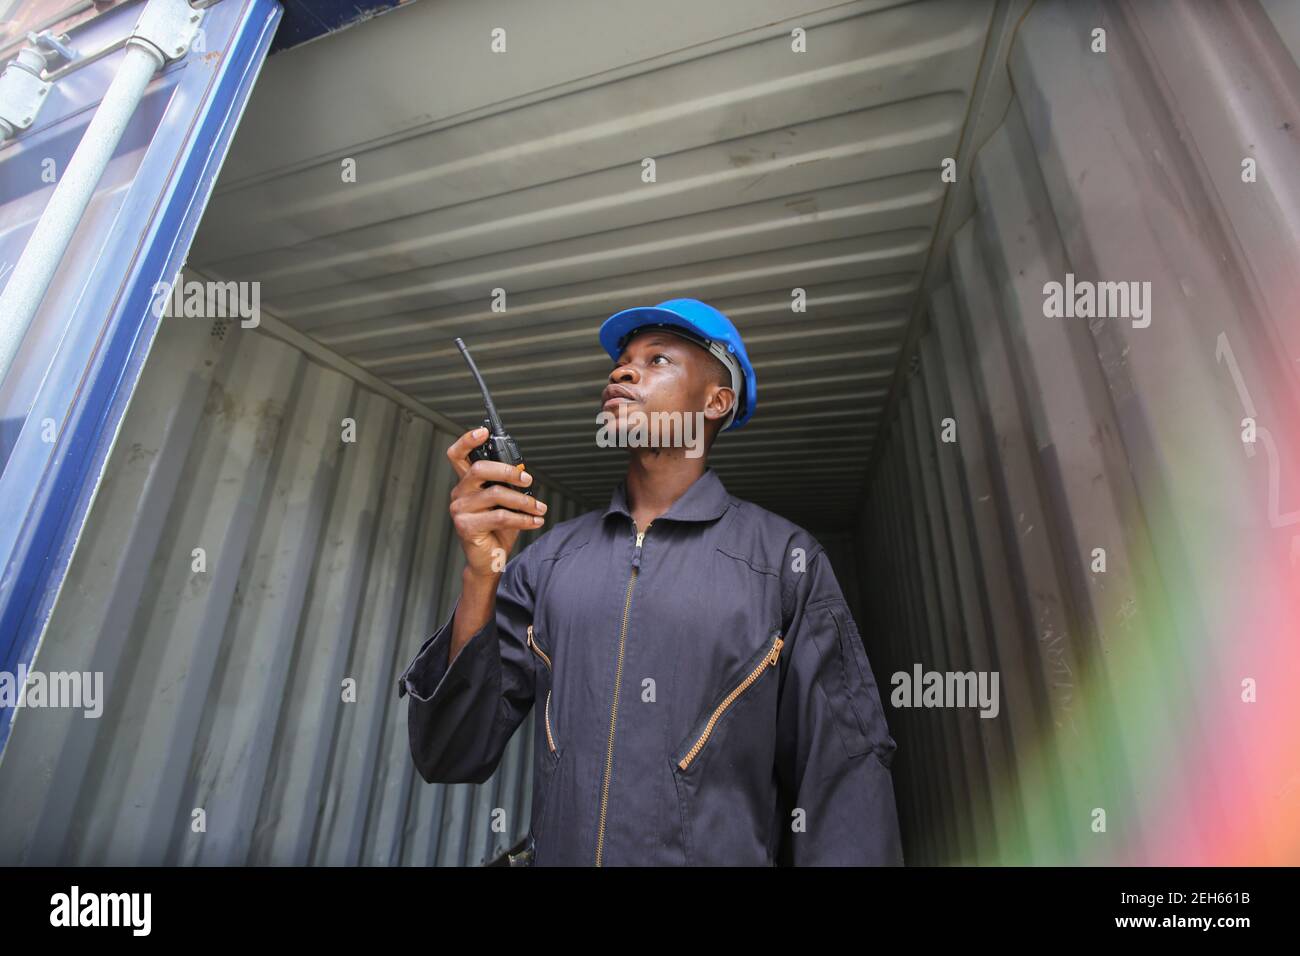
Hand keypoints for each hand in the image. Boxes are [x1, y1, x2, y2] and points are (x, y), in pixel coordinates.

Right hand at [447, 426, 546, 578]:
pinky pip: (500, 516)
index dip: (467, 440)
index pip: (458, 455)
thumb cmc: (497, 530)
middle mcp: (459, 493)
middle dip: (508, 471)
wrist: (490, 560)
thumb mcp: (505, 502)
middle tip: (527, 479)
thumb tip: (523, 473)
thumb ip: (508, 485)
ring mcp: (460, 510)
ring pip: (496, 495)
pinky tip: (535, 521)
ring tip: (539, 508)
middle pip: (479, 469)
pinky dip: (523, 519)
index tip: (483, 431)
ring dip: (523, 501)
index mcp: (466, 483)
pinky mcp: (466, 526)